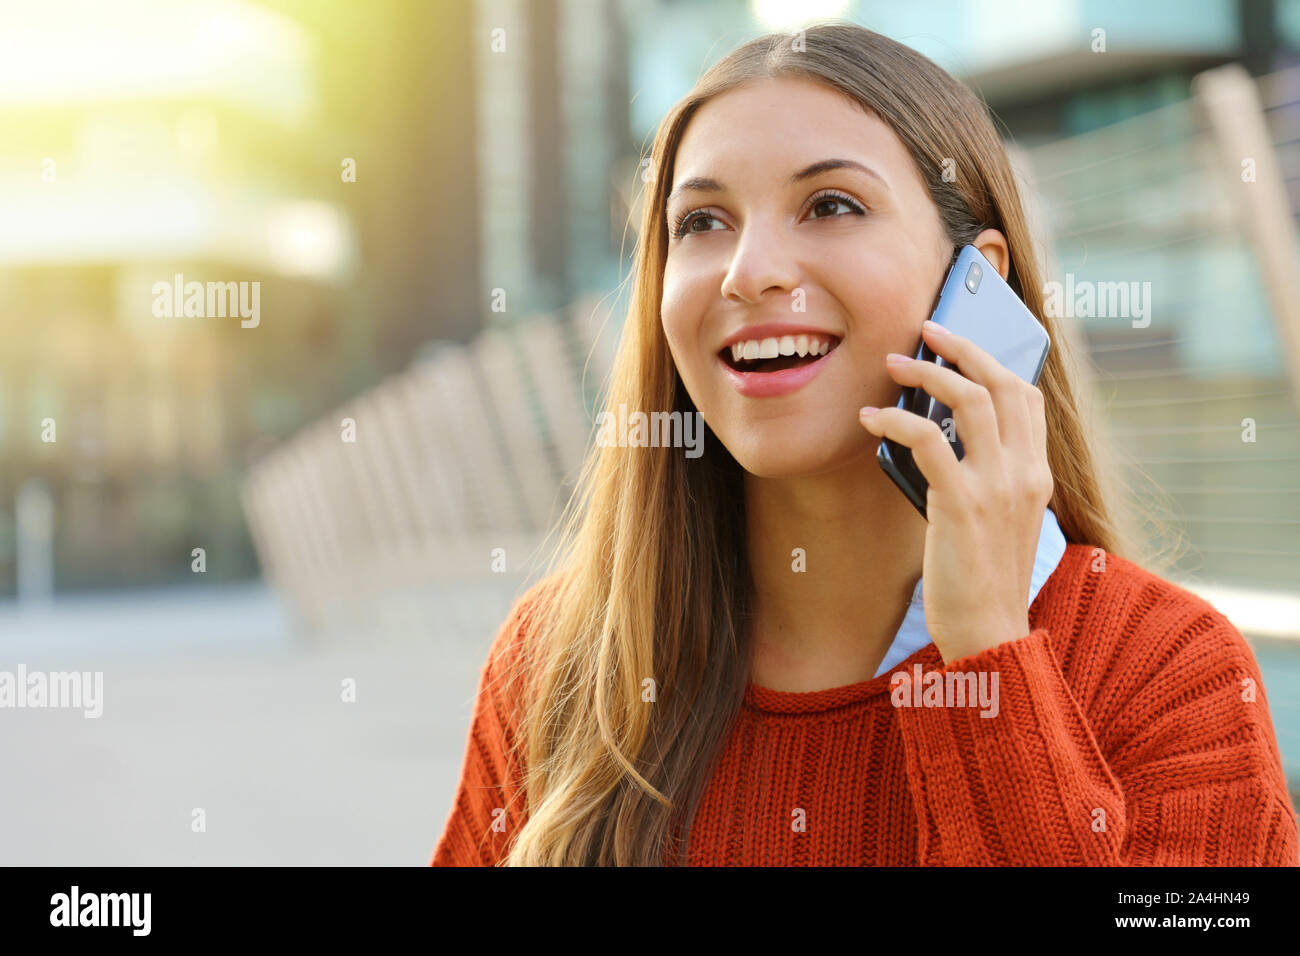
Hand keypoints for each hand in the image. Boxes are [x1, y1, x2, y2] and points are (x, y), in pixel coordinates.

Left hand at [858, 320, 1053, 664]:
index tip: (962, 344)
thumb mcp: (997, 519)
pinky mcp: (961, 504)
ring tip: (892, 366)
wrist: (989, 631)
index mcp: (1037, 475)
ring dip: (927, 373)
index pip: (1028, 398)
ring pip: (968, 399)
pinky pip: (927, 440)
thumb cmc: (983, 578)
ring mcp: (997, 486)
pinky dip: (896, 421)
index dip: (995, 361)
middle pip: (1002, 383)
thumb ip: (983, 477)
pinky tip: (871, 420)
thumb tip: (938, 435)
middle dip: (963, 347)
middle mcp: (1025, 472)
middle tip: (926, 330)